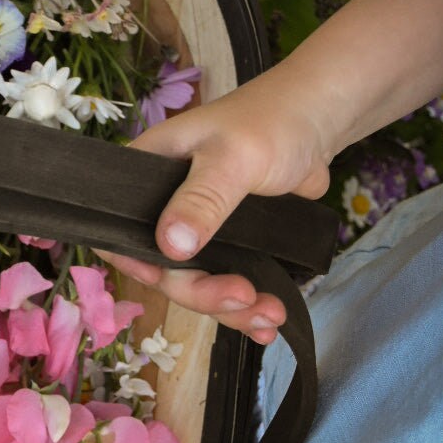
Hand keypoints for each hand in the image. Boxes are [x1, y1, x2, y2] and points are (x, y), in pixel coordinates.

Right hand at [103, 83, 330, 343]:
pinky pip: (228, 281)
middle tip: (243, 296)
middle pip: (166, 268)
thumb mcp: (234, 157)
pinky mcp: (232, 241)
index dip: (135, 261)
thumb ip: (202, 200)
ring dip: (231, 308)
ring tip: (269, 317)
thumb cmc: (272, 122)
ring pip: (198, 282)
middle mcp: (167, 204)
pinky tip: (267, 323)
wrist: (323, 118)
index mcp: (148, 174)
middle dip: (204, 292)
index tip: (169, 282)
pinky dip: (246, 307)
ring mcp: (199, 226)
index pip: (120, 229)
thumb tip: (169, 246)